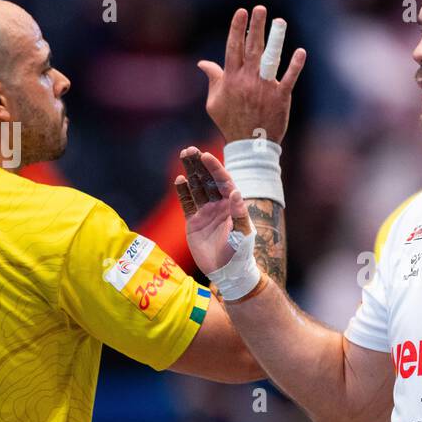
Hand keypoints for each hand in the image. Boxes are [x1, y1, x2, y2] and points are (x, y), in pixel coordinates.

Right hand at [175, 147, 252, 274]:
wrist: (227, 271)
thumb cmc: (240, 253)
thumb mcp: (242, 234)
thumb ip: (239, 213)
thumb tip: (236, 191)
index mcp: (233, 204)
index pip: (224, 181)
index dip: (215, 168)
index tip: (206, 156)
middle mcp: (219, 205)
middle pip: (208, 180)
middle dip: (200, 164)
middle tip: (190, 149)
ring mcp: (206, 212)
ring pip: (196, 188)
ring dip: (190, 172)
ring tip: (184, 155)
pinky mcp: (194, 222)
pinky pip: (187, 203)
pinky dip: (183, 192)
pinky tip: (179, 180)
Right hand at [198, 6, 305, 143]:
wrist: (249, 145)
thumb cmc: (230, 122)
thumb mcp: (214, 102)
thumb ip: (213, 79)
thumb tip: (203, 63)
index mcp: (231, 79)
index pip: (234, 48)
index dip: (237, 29)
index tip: (241, 12)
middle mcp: (248, 80)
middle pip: (252, 48)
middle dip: (255, 26)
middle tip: (260, 8)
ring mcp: (265, 88)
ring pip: (270, 59)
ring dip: (275, 39)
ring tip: (279, 22)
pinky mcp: (281, 97)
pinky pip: (289, 78)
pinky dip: (294, 65)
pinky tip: (300, 51)